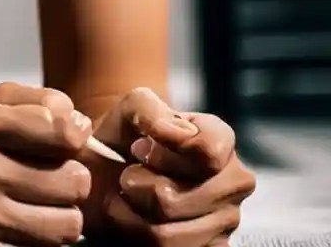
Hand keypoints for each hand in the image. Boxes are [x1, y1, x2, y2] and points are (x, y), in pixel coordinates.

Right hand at [0, 83, 92, 245]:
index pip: (66, 133)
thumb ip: (37, 101)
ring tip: (33, 206)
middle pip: (75, 181)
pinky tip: (17, 228)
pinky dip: (38, 242)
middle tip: (44, 180)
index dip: (73, 139)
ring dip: (58, 217)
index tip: (61, 143)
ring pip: (68, 223)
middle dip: (68, 182)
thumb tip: (78, 124)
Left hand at [84, 88, 255, 245]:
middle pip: (173, 199)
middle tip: (128, 175)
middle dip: (135, 187)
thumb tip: (176, 133)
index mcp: (221, 140)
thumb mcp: (129, 110)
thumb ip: (149, 109)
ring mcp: (227, 219)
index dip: (162, 154)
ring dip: (129, 216)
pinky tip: (135, 219)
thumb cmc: (124, 137)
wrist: (109, 169)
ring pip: (166, 234)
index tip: (140, 148)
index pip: (205, 153)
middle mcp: (234, 181)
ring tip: (128, 198)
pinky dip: (137, 239)